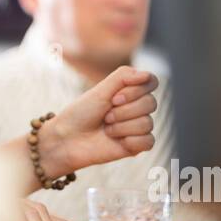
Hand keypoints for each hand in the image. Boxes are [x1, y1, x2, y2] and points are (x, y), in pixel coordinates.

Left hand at [36, 66, 158, 179]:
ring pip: (147, 123)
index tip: (114, 98)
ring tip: (107, 129)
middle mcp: (137, 107)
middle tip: (105, 116)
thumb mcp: (100, 90)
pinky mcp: (137, 146)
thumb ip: (124, 76)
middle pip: (151, 103)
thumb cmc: (81, 113)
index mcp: (129, 91)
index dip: (135, 90)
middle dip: (124, 110)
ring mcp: (137, 127)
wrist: (69, 139)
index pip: (151, 82)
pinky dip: (130, 141)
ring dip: (122, 126)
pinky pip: (148, 141)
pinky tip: (117, 141)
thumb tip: (147, 75)